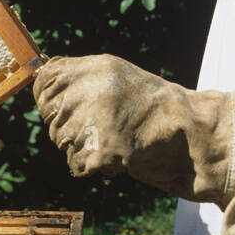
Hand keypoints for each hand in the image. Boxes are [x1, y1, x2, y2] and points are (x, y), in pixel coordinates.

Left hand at [33, 54, 234, 204]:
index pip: (45, 79)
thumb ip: (82, 78)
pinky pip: (75, 163)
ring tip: (114, 140)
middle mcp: (92, 89)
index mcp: (97, 68)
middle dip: (67, 127)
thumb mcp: (119, 79)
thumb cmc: (156, 109)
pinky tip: (116, 156)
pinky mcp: (100, 149)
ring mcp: (95, 119)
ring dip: (81, 148)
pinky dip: (92, 166)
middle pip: (50, 114)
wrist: (193, 135)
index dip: (45, 96)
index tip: (55, 107)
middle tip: (97, 129)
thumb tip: (41, 82)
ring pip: (61, 140)